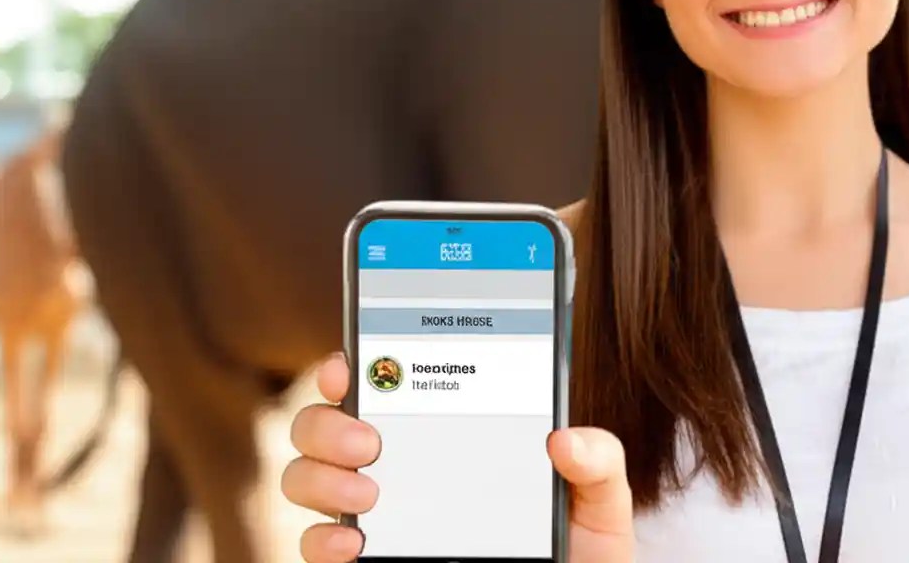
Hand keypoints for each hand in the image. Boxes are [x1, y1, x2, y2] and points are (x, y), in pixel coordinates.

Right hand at [281, 353, 634, 562]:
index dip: (351, 363)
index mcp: (446, 429)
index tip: (350, 364)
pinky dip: (321, 539)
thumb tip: (564, 440)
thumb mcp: (601, 498)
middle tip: (370, 441)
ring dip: (320, 476)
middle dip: (328, 421)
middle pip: (326, 423)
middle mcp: (401, 466)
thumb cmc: (580, 547)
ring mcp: (379, 516)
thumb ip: (598, 459)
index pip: (383, 381)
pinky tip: (354, 542)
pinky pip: (316, 544)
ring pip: (307, 476)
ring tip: (369, 492)